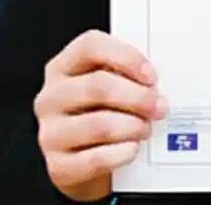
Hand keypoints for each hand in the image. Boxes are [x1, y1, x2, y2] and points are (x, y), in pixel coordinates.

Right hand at [33, 29, 166, 201]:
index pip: (90, 46)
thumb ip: (127, 76)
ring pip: (100, 124)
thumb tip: (159, 81)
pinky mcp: (58, 166)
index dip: (127, 58)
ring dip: (133, 126)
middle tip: (159, 106)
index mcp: (63, 68)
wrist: (85, 163)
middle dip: (138, 96)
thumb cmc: (102, 115)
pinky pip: (97, 158)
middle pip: (98, 86)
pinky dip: (122, 153)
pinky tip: (132, 149)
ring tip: (145, 128)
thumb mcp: (111, 88)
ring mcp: (51, 133)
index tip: (151, 75)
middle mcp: (51, 98)